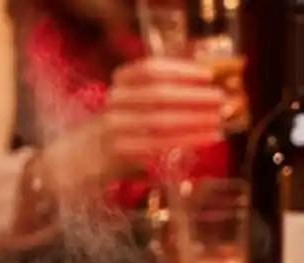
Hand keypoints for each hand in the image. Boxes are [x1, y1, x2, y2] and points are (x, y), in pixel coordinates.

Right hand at [103, 57, 224, 169]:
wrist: (84, 153)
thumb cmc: (121, 123)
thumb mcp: (135, 100)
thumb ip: (163, 90)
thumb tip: (205, 84)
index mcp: (121, 79)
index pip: (151, 68)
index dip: (181, 70)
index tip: (208, 74)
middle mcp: (115, 98)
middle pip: (158, 93)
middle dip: (193, 95)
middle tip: (220, 98)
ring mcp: (115, 125)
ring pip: (161, 120)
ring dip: (195, 119)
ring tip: (218, 118)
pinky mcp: (121, 149)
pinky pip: (160, 143)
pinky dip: (188, 139)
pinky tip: (208, 136)